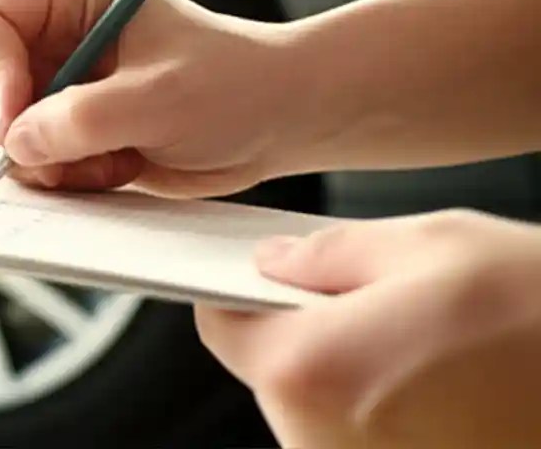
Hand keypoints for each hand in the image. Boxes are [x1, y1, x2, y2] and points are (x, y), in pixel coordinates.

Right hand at [0, 0, 297, 195]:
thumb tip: (15, 144)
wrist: (275, 119)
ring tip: (107, 162)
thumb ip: (81, 120)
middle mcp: (48, 32)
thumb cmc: (235, 84)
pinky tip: (113, 169)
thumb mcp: (160, 100)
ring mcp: (52, 81)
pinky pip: (27, 161)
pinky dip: (61, 178)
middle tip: (59, 163)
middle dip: (11, 133)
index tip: (15, 124)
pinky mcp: (62, 126)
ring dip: (42, 163)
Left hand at [198, 209, 540, 448]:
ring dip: (357, 379)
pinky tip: (450, 389)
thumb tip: (277, 260)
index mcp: (310, 368)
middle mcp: (318, 441)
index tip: (264, 281)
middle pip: (274, 374)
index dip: (241, 295)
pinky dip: (394, 417)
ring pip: (322, 412)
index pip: (222, 326)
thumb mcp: (432, 244)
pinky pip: (368, 443)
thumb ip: (330, 253)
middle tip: (381, 306)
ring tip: (434, 352)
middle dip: (312, 335)